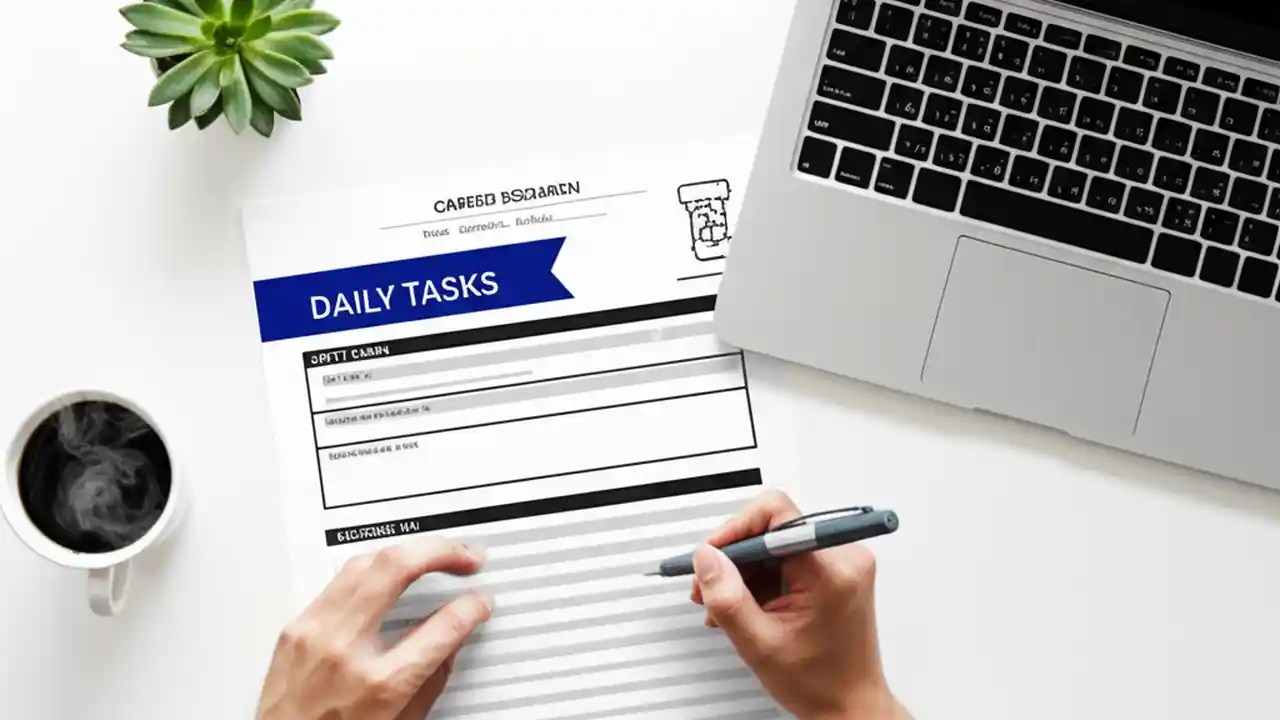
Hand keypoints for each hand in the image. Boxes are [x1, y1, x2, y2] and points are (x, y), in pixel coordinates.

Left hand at [256, 537, 491, 719]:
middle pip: (397, 568)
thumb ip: (430, 683)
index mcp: (380, 685)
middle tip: (464, 556)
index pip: (441, 627)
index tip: (479, 602)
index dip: (470, 607)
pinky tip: (387, 572)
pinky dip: (370, 570)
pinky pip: (338, 582)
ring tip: (431, 554)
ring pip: (365, 562)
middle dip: (441, 551)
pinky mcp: (294, 629)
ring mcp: (315, 634)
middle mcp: (345, 651)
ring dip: (406, 550)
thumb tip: (452, 642)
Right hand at [690, 491, 909, 719]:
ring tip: (726, 606)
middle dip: (734, 558)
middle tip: (708, 588)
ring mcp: (842, 562)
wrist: (851, 705)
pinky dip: (762, 577)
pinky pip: (787, 556)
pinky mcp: (835, 570)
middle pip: (772, 528)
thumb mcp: (759, 644)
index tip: (712, 555)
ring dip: (745, 571)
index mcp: (830, 572)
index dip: (735, 530)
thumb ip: (727, 598)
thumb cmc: (819, 683)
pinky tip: (747, 605)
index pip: (776, 514)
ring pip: (775, 543)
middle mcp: (844, 557)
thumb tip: (705, 557)